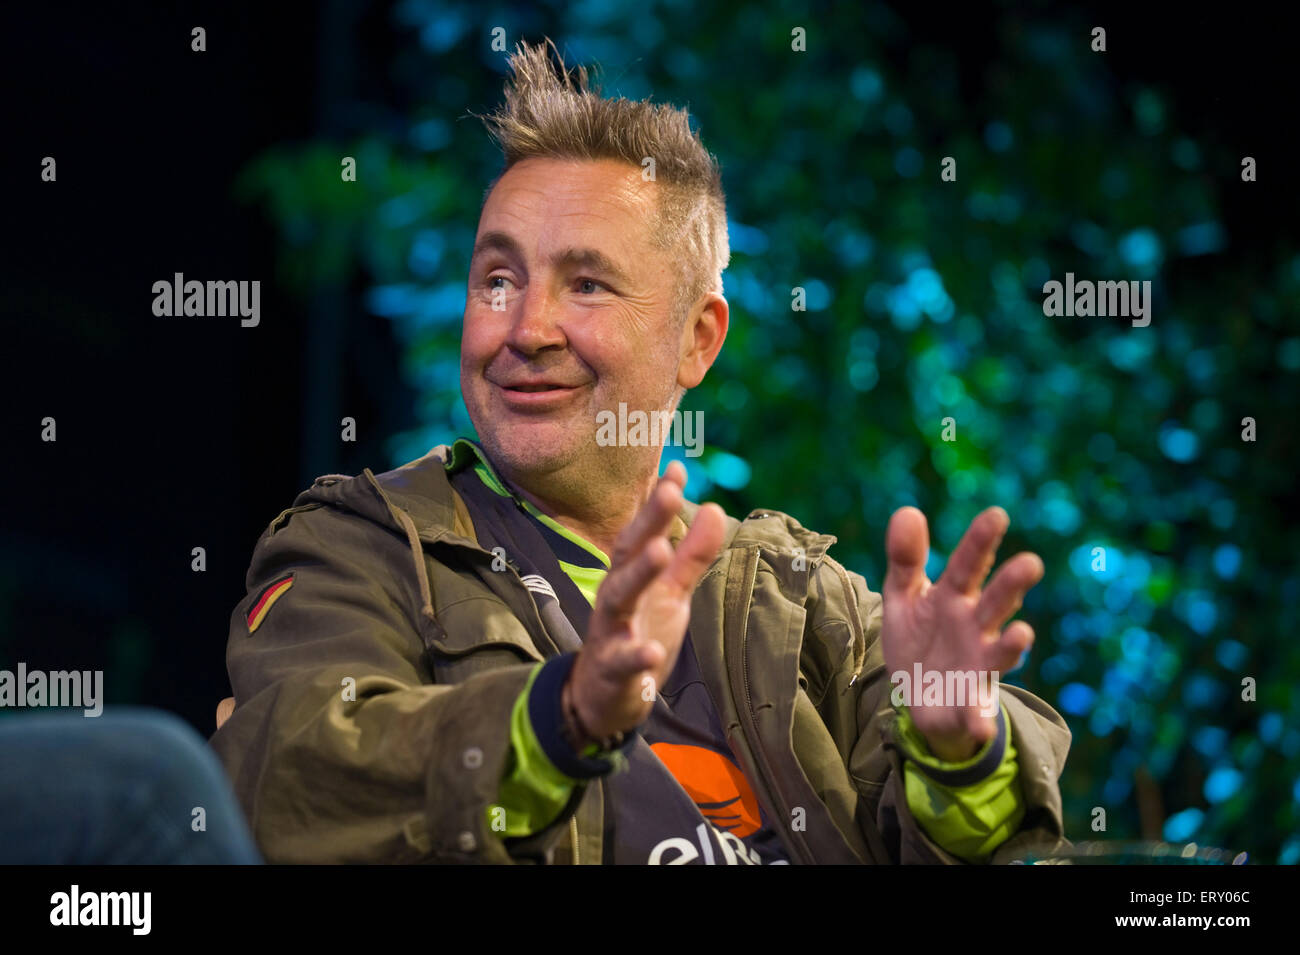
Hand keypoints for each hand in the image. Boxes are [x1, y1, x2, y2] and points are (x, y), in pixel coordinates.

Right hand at [565, 461, 725, 744]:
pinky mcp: (613, 671)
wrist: (602, 698)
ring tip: (661, 552)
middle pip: (627, 554)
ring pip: (619, 598)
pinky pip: (623, 662)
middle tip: (670, 493)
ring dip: (639, 574)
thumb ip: (692, 554)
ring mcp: (610, 632)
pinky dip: (637, 656)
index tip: (677, 469)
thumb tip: (715, 506)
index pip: (642, 532)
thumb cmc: (638, 633)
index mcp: (629, 575)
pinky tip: (653, 651)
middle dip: (648, 523)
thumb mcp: (671, 593)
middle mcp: (615, 596)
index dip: (658, 502)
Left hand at [881, 506, 1043, 761]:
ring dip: (1013, 644)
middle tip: (1031, 563)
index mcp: (954, 597)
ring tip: (1021, 635)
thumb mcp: (903, 596)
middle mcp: (975, 626)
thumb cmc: (918, 636)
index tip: (997, 515)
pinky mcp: (970, 702)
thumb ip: (906, 558)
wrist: (920, 695)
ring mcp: (977, 664)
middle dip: (1012, 585)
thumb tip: (907, 511)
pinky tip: (980, 725)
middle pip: (996, 602)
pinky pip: (977, 712)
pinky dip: (980, 719)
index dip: (981, 542)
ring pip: (1000, 651)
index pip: (967, 564)